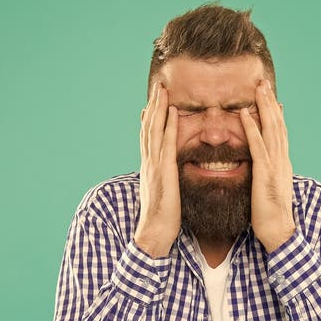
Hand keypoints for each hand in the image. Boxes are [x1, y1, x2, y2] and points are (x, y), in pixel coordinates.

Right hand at [133, 82, 180, 257]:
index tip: (150, 104)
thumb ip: (163, 184)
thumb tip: (166, 181)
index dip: (148, 120)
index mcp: (148, 169)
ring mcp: (154, 166)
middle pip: (149, 128)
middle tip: (157, 88)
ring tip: (162, 90)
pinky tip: (173, 112)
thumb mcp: (161, 197)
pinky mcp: (164, 171)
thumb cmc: (160, 220)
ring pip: (155, 130)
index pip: (147, 138)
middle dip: (153, 107)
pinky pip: (167, 143)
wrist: (154, 233)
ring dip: (159, 108)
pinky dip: (169, 126)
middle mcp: (149, 163)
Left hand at [239, 79, 294, 252]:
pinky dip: (251, 127)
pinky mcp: (264, 174)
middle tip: (264, 83)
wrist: (279, 232)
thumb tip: (265, 173)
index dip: (276, 115)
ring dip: (263, 106)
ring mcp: (274, 166)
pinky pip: (257, 146)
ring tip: (258, 88)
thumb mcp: (271, 192)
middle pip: (277, 125)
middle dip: (271, 102)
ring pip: (270, 129)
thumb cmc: (272, 218)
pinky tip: (244, 113)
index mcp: (282, 165)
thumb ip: (268, 178)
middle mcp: (281, 161)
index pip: (280, 134)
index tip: (272, 98)